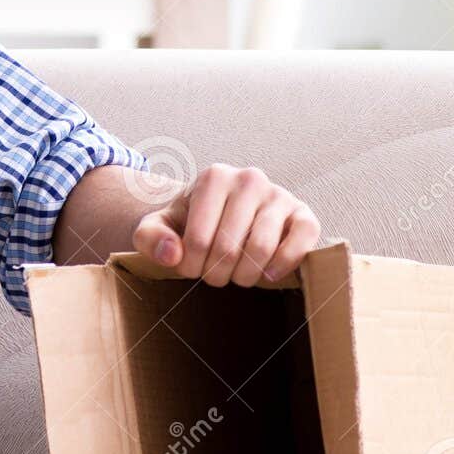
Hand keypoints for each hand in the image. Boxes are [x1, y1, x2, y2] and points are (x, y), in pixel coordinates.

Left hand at [132, 163, 320, 287]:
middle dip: (215, 273)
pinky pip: (302, 241)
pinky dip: (283, 264)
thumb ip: (149, 237)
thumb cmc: (188, 222)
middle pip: (228, 247)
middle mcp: (250, 179)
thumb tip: (171, 254)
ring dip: (244, 275)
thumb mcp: (158, 226)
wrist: (222, 214)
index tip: (188, 268)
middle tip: (211, 276)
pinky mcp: (303, 214)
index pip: (198, 238)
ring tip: (234, 276)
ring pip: (261, 248)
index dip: (190, 265)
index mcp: (214, 177)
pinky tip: (266, 274)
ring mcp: (280, 195)